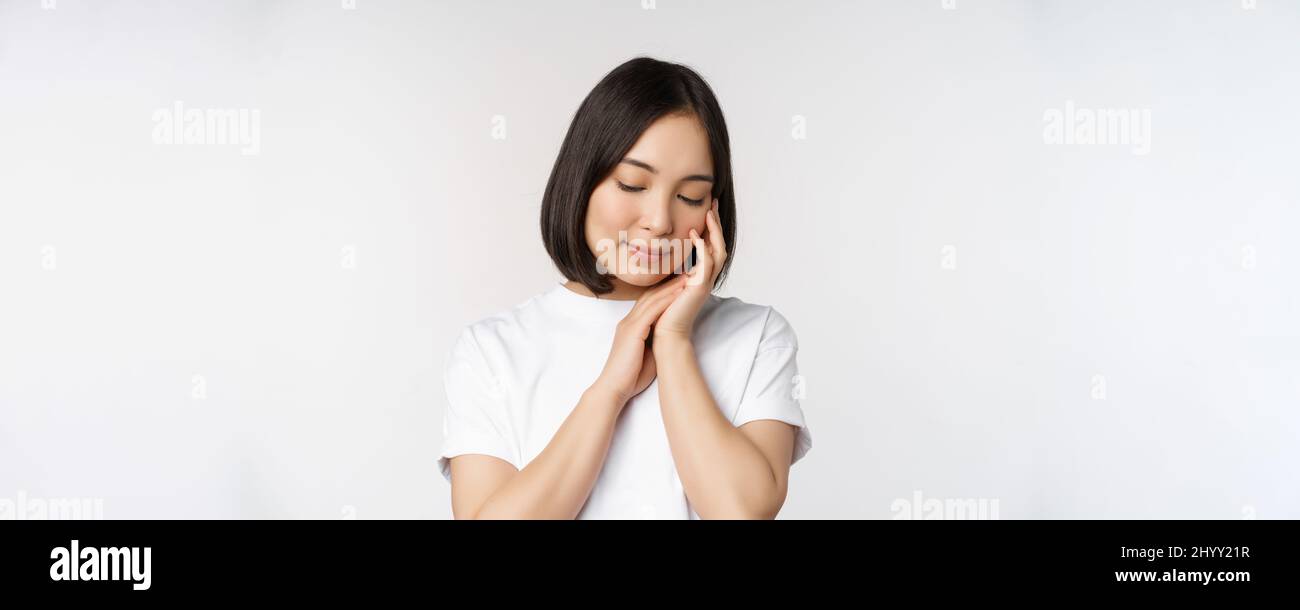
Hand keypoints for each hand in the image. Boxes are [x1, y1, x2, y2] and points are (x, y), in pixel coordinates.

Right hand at [591, 274, 688, 404]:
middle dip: (668, 283)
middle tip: (686, 271)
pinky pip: (652, 310)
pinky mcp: (633, 331)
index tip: (680, 283)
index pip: (648, 303)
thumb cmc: (629, 377)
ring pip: (651, 299)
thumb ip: (655, 342)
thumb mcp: (646, 354)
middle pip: (650, 295)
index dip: (663, 291)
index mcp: (631, 327)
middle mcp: (628, 321)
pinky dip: (666, 299)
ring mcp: (629, 325)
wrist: (613, 388)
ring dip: (670, 287)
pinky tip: (679, 292)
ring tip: (687, 276)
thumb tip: (669, 340)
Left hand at [655, 199, 726, 341]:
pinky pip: (706, 264)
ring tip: (708, 214)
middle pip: (720, 245)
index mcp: (700, 276)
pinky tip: (695, 235)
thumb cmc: (663, 312)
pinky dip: (702, 248)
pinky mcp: (699, 288)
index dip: (711, 228)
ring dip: (714, 231)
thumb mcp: (667, 284)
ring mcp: (705, 283)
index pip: (711, 246)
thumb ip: (671, 269)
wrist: (665, 334)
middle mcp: (707, 278)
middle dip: (716, 224)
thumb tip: (663, 253)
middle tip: (713, 203)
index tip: (707, 208)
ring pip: (718, 252)